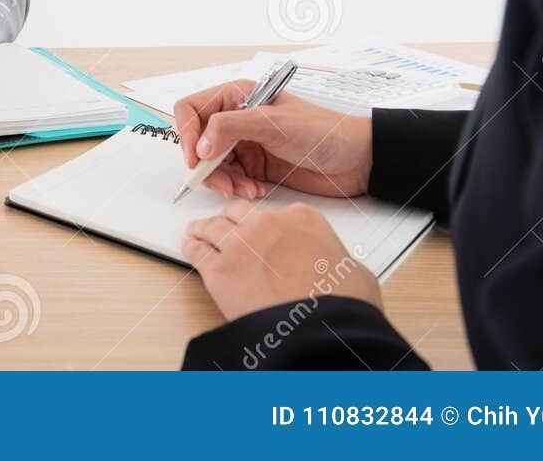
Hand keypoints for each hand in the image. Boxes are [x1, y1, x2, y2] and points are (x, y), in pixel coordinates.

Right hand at [173, 79, 371, 199]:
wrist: (355, 160)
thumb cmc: (323, 131)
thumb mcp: (273, 123)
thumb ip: (230, 128)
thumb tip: (199, 144)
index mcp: (237, 96)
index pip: (192, 109)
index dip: (186, 133)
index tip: (194, 157)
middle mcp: (236, 118)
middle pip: (197, 141)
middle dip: (205, 164)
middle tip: (220, 182)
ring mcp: (244, 143)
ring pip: (211, 164)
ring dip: (223, 180)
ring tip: (243, 189)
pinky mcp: (254, 166)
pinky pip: (230, 179)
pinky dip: (236, 188)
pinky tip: (255, 190)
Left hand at [182, 199, 382, 320]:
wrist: (320, 329)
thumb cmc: (341, 303)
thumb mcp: (352, 271)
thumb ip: (335, 258)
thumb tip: (339, 268)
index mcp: (301, 219)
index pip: (274, 212)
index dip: (265, 224)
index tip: (260, 231)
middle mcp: (266, 224)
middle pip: (238, 214)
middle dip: (231, 221)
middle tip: (225, 227)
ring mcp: (239, 244)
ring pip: (213, 227)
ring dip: (204, 229)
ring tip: (197, 231)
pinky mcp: (218, 270)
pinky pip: (197, 251)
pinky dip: (191, 247)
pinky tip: (190, 247)